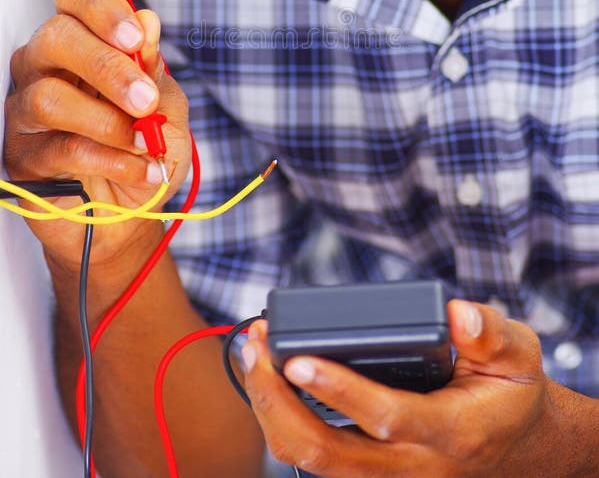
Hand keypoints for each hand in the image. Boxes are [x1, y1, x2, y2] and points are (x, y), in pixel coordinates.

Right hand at [3, 0, 190, 267]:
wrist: (132, 214)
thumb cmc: (145, 148)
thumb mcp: (165, 106)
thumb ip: (154, 69)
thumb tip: (148, 21)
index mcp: (83, 39)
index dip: (101, 6)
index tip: (136, 37)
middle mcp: (45, 65)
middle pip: (56, 38)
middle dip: (108, 68)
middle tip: (145, 100)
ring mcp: (26, 109)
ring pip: (50, 98)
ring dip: (108, 122)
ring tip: (146, 143)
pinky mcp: (21, 156)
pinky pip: (61, 149)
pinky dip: (110, 160)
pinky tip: (140, 169)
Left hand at [241, 300, 591, 476]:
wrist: (515, 439)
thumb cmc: (509, 390)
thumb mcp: (517, 353)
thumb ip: (491, 332)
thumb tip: (456, 314)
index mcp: (450, 432)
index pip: (386, 418)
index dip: (340, 390)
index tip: (299, 359)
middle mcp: (412, 465)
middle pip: (327, 453)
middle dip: (279, 401)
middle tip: (255, 346)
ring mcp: (387, 475)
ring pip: (312, 461)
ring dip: (271, 409)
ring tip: (253, 352)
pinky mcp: (369, 470)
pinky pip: (314, 457)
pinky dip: (283, 418)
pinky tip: (269, 375)